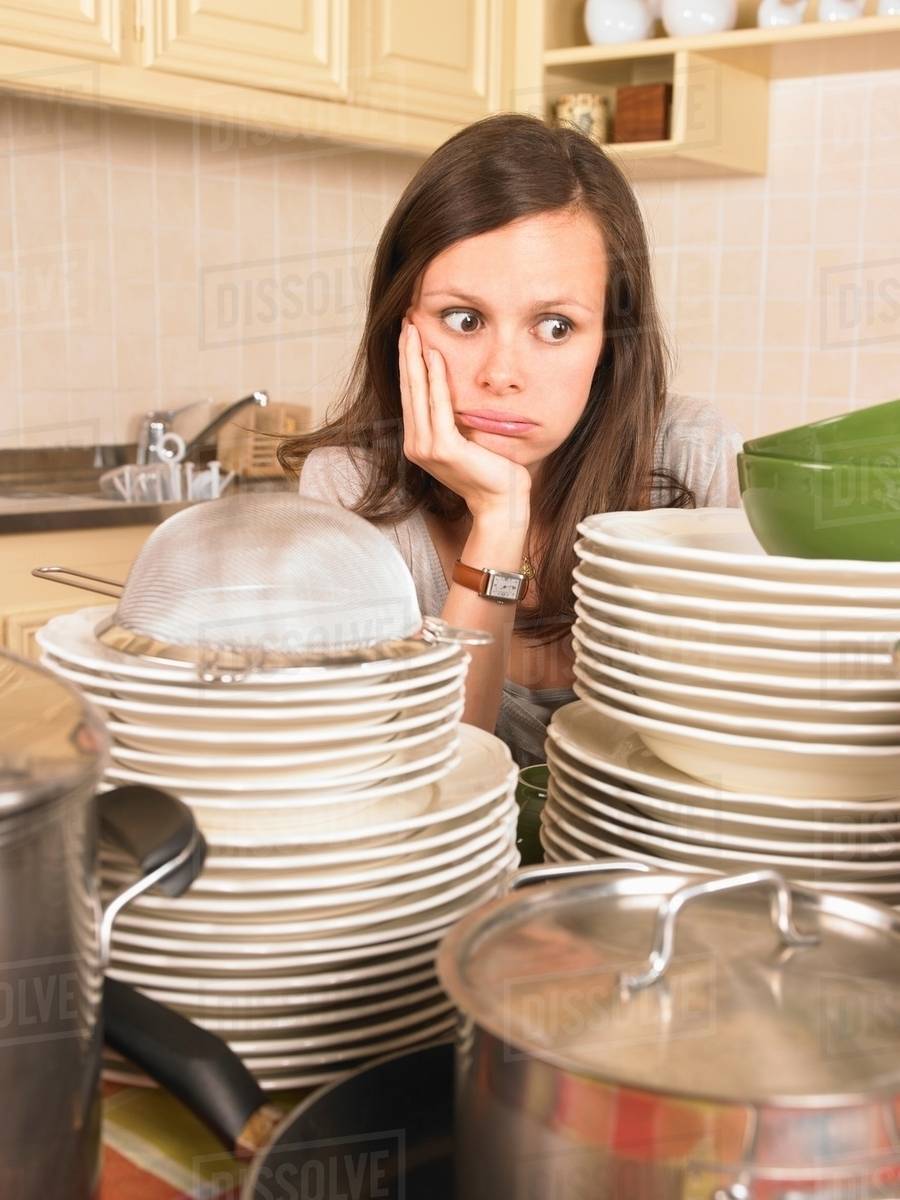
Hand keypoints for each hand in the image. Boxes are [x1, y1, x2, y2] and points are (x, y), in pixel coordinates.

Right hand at [398, 316, 530, 521]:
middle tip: (406, 322)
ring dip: (414, 358)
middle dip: (406, 353)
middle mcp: (416, 444)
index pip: (410, 394)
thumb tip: (452, 390)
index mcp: (419, 442)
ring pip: (418, 393)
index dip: (407, 363)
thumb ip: (453, 418)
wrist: (501, 501)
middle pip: (408, 389)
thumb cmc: (490, 470)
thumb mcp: (466, 438)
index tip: (408, 335)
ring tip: (413, 330)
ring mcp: (426, 448)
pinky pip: (438, 405)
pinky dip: (436, 378)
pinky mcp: (443, 448)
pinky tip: (435, 355)